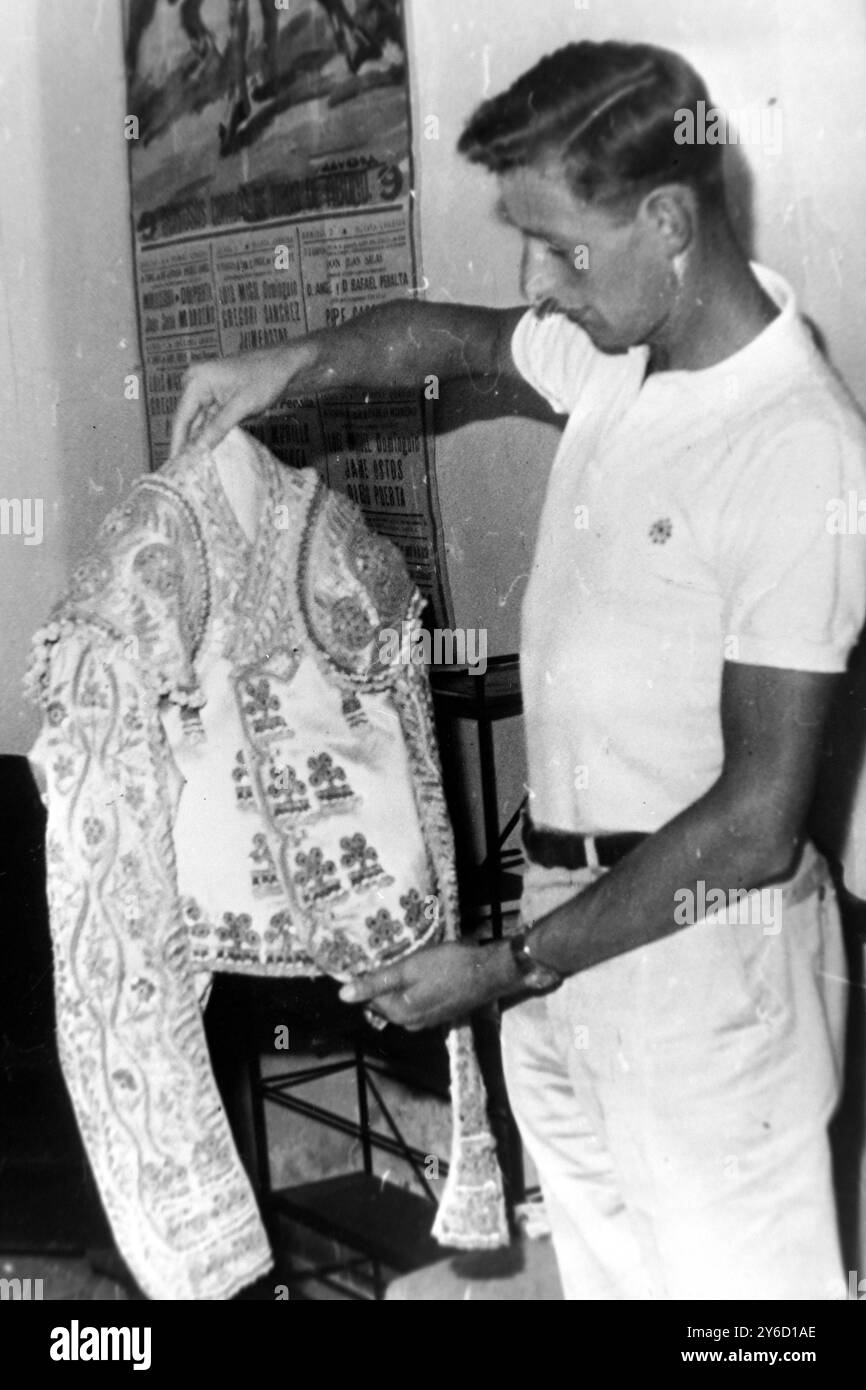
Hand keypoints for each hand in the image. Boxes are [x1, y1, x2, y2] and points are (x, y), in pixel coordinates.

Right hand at [170, 342, 315, 456]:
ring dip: (199, 440)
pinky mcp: (216, 394)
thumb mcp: (242, 406)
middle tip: (185, 469)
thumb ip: (218, 428)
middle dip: (188, 443)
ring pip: (199, 420)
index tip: (175, 464)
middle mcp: (196, 382)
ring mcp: (205, 387)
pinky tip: (209, 450)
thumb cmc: (266, 378)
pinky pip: (209, 417)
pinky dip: (210, 432)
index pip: (181, 417)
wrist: (284, 364)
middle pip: (188, 419)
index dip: (177, 442)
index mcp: (197, 380)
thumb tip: (199, 449)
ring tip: (195, 464)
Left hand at [339, 941, 507, 1030]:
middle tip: (391, 955)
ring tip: (407, 958)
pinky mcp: (439, 1013)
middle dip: (383, 981)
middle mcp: (410, 1023)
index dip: (366, 977)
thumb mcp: (409, 969)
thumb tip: (343, 995)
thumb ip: (376, 982)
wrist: (490, 972)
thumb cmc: (449, 966)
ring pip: (401, 1000)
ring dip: (400, 983)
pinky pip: (417, 1001)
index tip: (370, 956)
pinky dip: (415, 987)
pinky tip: (424, 969)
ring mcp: (426, 1020)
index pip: (368, 998)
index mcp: (399, 1013)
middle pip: (384, 1001)